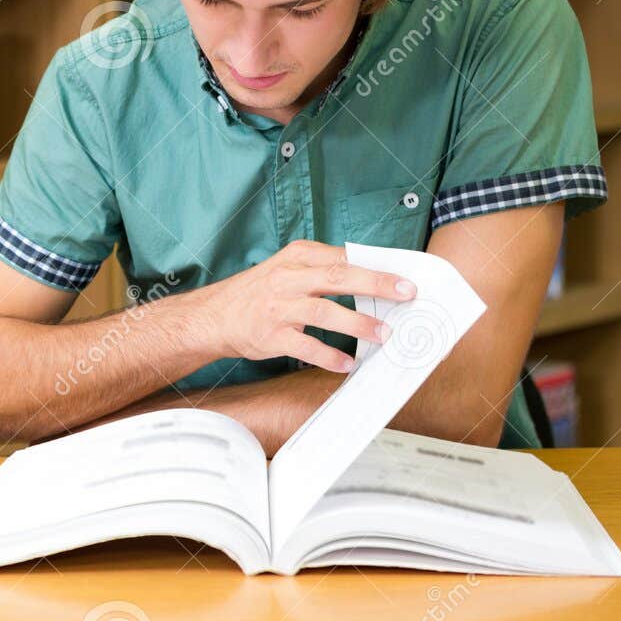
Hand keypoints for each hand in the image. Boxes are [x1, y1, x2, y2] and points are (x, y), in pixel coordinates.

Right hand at [197, 240, 416, 372]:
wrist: (213, 316)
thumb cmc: (258, 292)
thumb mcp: (288, 269)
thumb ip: (324, 270)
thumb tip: (372, 280)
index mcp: (297, 257)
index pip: (344, 258)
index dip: (376, 267)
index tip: (404, 277)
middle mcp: (288, 278)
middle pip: (338, 277)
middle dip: (375, 285)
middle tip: (406, 294)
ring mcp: (278, 307)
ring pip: (323, 312)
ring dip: (357, 324)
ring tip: (383, 334)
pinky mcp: (271, 336)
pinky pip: (306, 347)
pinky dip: (329, 356)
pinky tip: (347, 364)